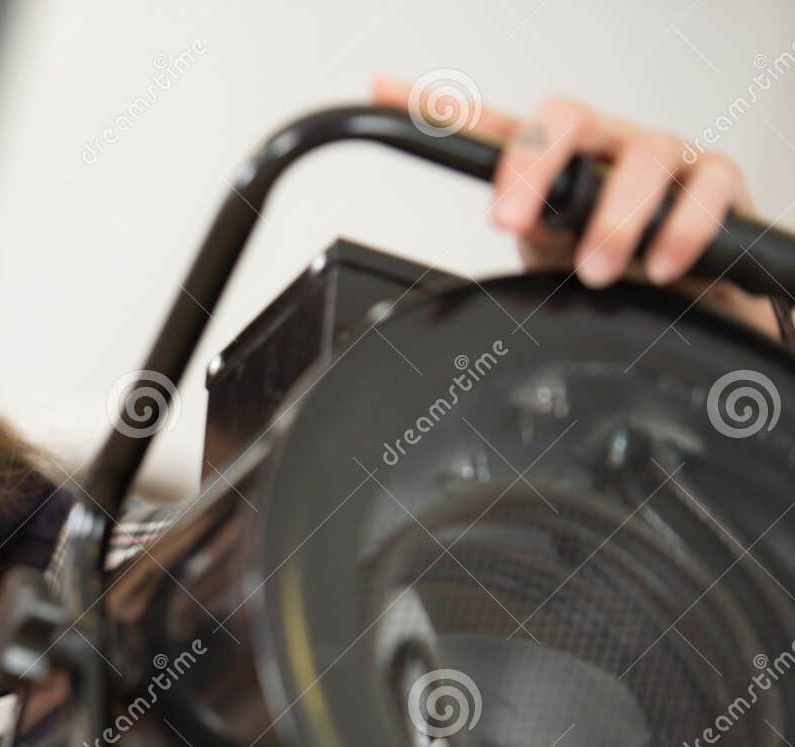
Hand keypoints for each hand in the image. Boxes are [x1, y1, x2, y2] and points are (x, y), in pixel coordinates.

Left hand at [371, 76, 783, 339]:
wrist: (687, 299)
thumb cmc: (612, 268)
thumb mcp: (547, 256)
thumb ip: (527, 227)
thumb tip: (502, 217)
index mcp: (556, 161)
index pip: (494, 127)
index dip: (438, 108)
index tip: (384, 91)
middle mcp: (605, 146)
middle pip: (565, 119)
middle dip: (532, 168)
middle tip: (510, 221)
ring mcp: (663, 159)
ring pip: (643, 157)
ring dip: (613, 220)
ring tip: (594, 270)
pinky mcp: (718, 182)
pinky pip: (709, 187)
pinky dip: (682, 228)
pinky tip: (659, 264)